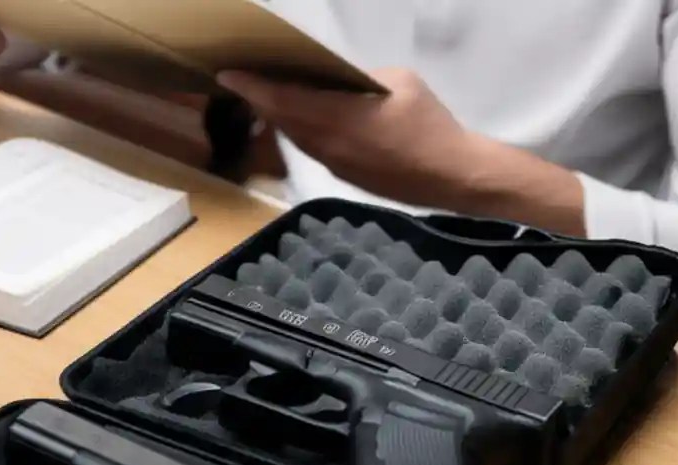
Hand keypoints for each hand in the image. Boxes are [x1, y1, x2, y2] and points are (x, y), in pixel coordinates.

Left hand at [216, 68, 585, 235]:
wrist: (450, 175)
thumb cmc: (429, 124)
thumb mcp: (399, 83)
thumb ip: (363, 79)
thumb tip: (344, 83)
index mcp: (337, 118)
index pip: (282, 100)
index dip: (252, 87)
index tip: (227, 75)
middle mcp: (325, 144)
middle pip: (281, 119)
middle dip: (260, 98)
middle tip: (245, 80)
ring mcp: (332, 163)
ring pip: (294, 136)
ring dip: (279, 116)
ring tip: (270, 95)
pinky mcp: (342, 175)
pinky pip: (310, 148)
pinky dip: (300, 130)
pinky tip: (304, 118)